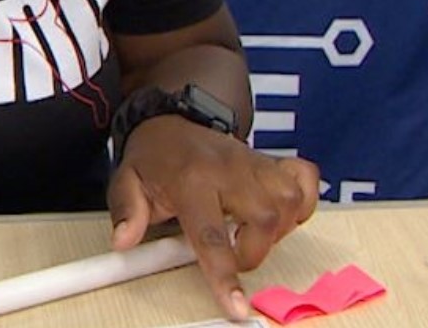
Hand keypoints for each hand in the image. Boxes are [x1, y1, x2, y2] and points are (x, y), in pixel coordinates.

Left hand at [108, 116, 319, 320]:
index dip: (225, 274)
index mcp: (191, 179)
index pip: (211, 234)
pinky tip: (281, 214)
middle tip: (234, 255)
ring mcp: (254, 162)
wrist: (173, 121)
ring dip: (279, 229)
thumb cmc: (154, 158)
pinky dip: (303, 201)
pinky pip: (304, 178)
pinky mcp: (271, 160)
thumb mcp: (127, 181)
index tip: (237, 306)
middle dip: (255, 252)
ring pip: (289, 201)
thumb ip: (126, 211)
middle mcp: (229, 169)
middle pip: (265, 219)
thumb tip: (123, 240)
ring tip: (252, 233)